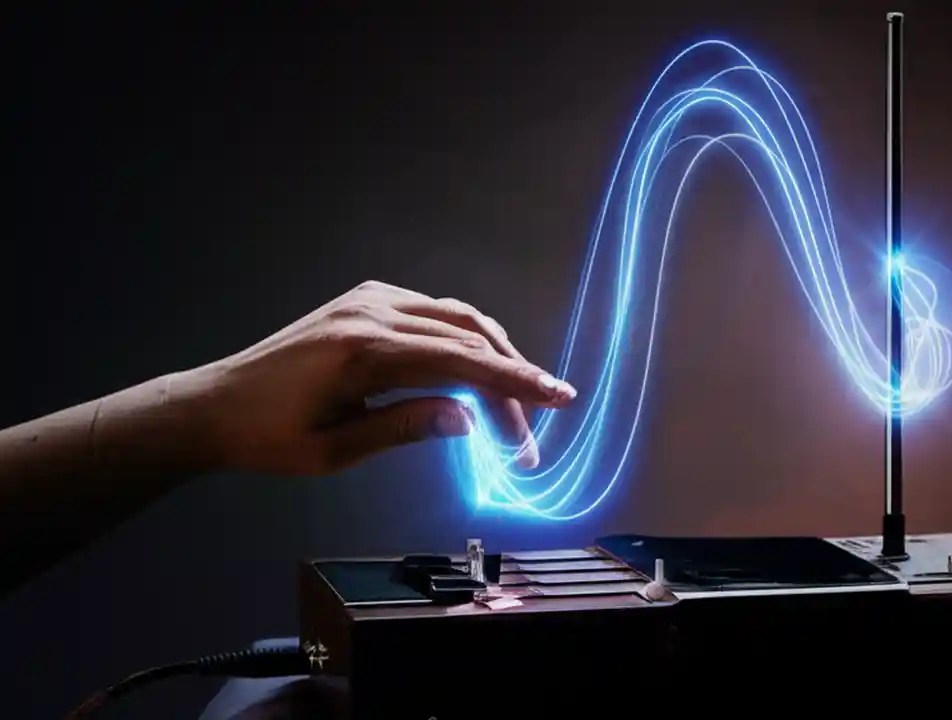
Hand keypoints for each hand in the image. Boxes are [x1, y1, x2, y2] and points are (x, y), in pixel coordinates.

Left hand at [196, 280, 574, 474]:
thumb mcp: (336, 449)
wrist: (214, 404)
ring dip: (491, 356)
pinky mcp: (363, 301)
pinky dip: (461, 339)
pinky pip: (431, 312)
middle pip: (468, 335)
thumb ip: (406, 427)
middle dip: (509, 381)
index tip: (560, 398)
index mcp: (365, 352)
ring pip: (455, 317)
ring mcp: (368, 300)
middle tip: (526, 435)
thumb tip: (469, 420)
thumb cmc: (268, 437)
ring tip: (511, 404)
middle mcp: (372, 313)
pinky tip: (470, 373)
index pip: (462, 361)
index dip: (517, 382)